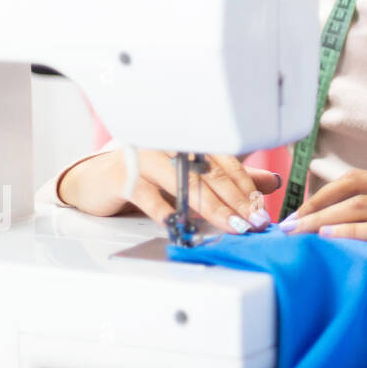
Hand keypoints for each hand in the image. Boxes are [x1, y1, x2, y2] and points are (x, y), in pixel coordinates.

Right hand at [58, 148, 281, 235]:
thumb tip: (271, 182)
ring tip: (233, 226)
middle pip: (211, 173)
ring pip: (187, 184)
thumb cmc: (147, 177)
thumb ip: (229, 178)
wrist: (95, 179)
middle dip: (237, 200)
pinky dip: (168, 213)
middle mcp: (170, 144)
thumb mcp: (190, 176)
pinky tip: (182, 226)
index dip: (247, 186)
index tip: (263, 208)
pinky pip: (150, 197)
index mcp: (189, 141)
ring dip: (213, 208)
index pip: (226, 161)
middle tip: (255, 222)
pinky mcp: (123, 177)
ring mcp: (146, 158)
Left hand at [281, 169, 366, 303]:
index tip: (297, 214)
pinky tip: (329, 239)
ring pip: (361, 206)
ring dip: (322, 220)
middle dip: (314, 205)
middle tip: (286, 225)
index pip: (357, 179)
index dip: (322, 194)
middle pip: (353, 187)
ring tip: (295, 235)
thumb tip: (354, 232)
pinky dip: (350, 232)